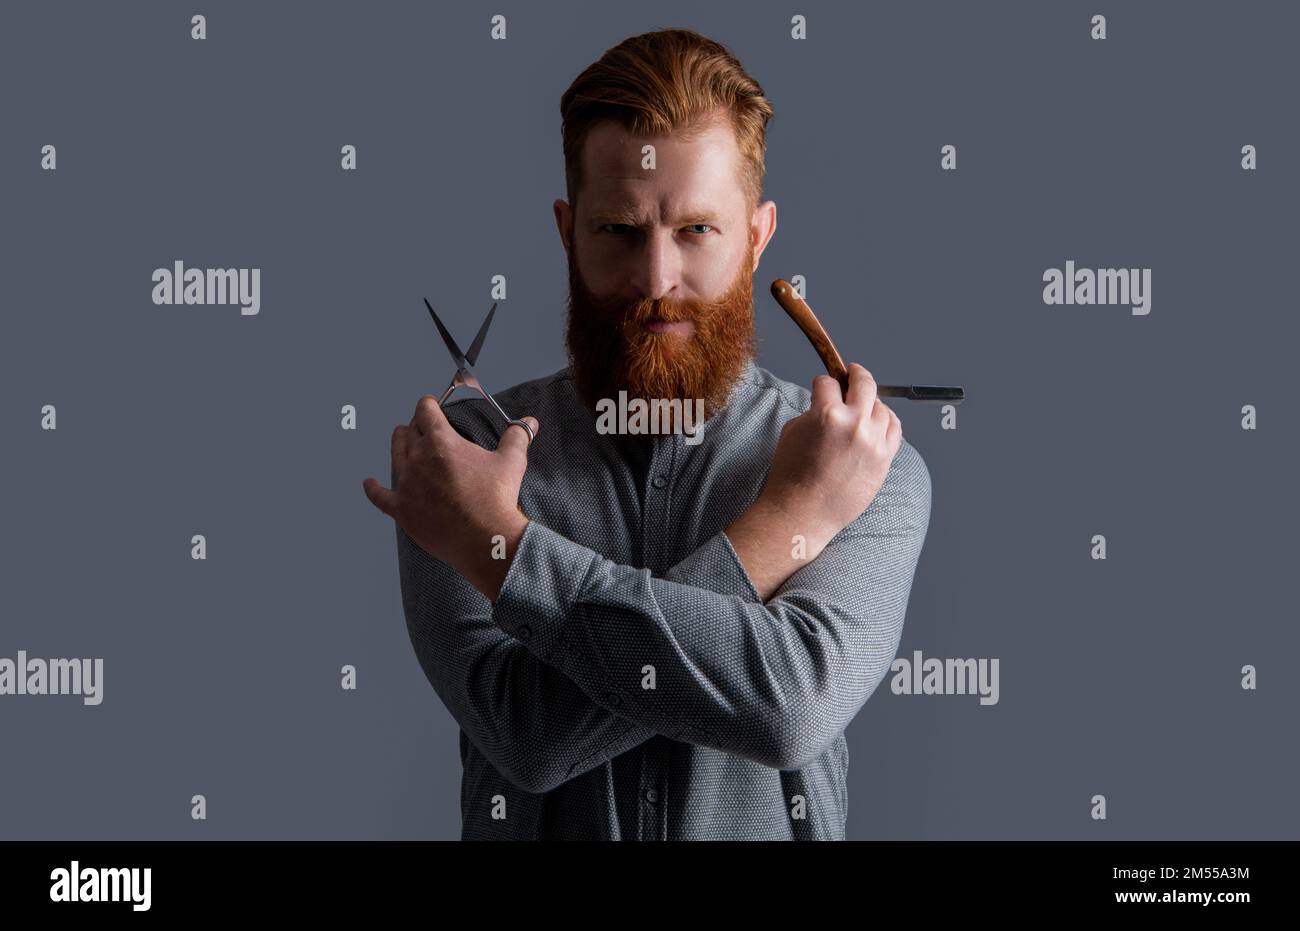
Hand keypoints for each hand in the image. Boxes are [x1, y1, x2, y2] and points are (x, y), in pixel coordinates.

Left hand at [362, 396, 537, 598]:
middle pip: (409, 432)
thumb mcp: (511, 462)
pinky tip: (369, 483)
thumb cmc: (496, 498)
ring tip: (400, 438)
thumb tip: (529, 423)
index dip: (428, 404)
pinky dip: (373, 488)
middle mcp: (419, 458)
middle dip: (416, 424)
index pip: (426, 411)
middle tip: (422, 425)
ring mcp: (407, 484)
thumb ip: (517, 437)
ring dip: (398, 444)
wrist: (484, 538)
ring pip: (395, 456)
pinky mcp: (401, 509)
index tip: (430, 404)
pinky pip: (380, 496)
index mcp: (442, 441)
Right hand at [760, 363, 901, 548]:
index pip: (828, 383)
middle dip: (855, 374)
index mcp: (827, 414)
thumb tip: (828, 401)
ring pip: (882, 407)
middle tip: (851, 373)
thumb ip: (813, 411)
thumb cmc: (791, 475)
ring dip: (871, 402)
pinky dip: (887, 421)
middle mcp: (855, 425)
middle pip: (864, 383)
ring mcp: (874, 443)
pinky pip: (895, 430)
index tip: (821, 386)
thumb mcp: (793, 431)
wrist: (802, 512)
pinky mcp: (885, 459)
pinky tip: (878, 420)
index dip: (822, 383)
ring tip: (862, 405)